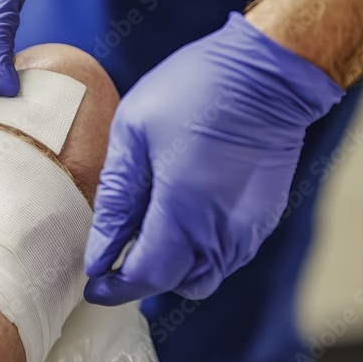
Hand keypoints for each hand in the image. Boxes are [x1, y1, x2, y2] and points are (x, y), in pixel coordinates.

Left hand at [83, 13, 343, 305]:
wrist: (268, 74)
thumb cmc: (195, 90)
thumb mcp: (134, 133)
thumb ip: (116, 199)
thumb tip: (99, 251)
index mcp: (183, 212)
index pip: (145, 276)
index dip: (115, 287)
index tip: (94, 283)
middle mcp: (220, 233)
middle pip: (175, 284)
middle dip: (143, 278)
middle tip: (117, 254)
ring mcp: (247, 229)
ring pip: (204, 275)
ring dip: (174, 266)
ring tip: (151, 229)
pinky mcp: (264, 219)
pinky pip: (226, 256)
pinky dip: (200, 249)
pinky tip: (185, 213)